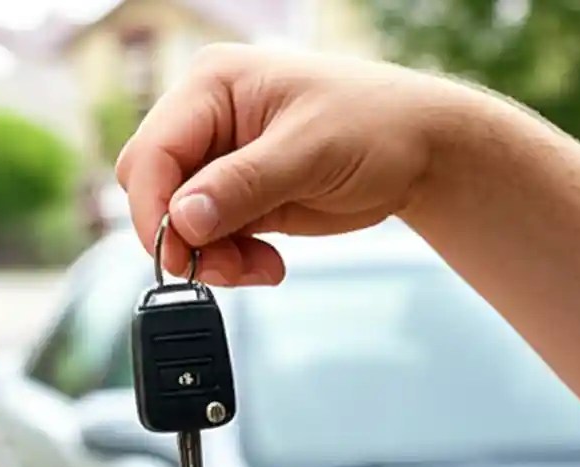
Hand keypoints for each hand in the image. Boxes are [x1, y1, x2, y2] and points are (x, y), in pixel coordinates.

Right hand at [116, 43, 468, 284]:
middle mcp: (208, 118)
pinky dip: (231, 261)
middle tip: (223, 266)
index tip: (180, 253)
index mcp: (214, 84)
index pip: (153, 151)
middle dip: (182, 235)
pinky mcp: (240, 196)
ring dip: (212, 256)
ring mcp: (222, 160)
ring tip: (257, 268)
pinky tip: (268, 264)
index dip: (156, 207)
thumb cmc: (380, 124)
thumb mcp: (309, 152)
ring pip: (179, 222)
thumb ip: (241, 186)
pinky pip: (210, 239)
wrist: (425, 152)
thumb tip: (182, 219)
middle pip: (154, 187)